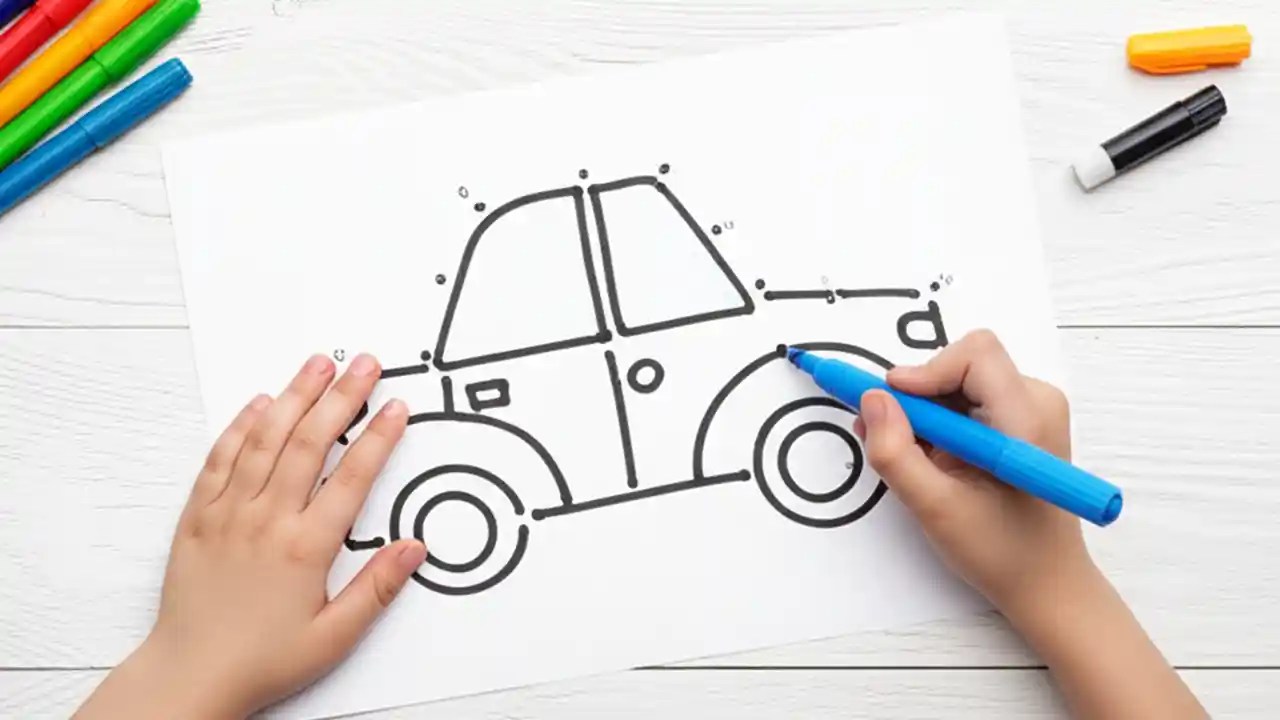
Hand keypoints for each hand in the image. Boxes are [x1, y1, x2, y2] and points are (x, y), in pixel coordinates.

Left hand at [76, 354, 425, 718]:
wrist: (190, 674)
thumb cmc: (261, 660)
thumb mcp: (333, 636)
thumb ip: (376, 589)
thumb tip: (413, 550)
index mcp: (305, 547)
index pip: (352, 477)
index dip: (379, 437)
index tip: (397, 407)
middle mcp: (266, 521)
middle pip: (311, 443)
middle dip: (343, 397)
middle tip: (365, 366)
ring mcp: (228, 513)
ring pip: (265, 439)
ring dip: (295, 397)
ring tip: (317, 365)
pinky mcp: (198, 516)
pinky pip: (219, 459)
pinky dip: (240, 427)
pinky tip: (259, 404)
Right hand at [853, 330, 1091, 614]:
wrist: (1046, 582)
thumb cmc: (1002, 552)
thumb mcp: (935, 509)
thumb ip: (897, 453)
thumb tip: (871, 400)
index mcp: (1027, 420)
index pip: (975, 355)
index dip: (924, 371)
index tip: (888, 404)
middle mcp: (1037, 402)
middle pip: (962, 363)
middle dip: (919, 395)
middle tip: (892, 436)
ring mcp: (1032, 409)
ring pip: (959, 379)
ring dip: (925, 411)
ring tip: (915, 458)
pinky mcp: (1020, 419)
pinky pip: (967, 397)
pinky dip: (939, 421)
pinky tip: (932, 459)